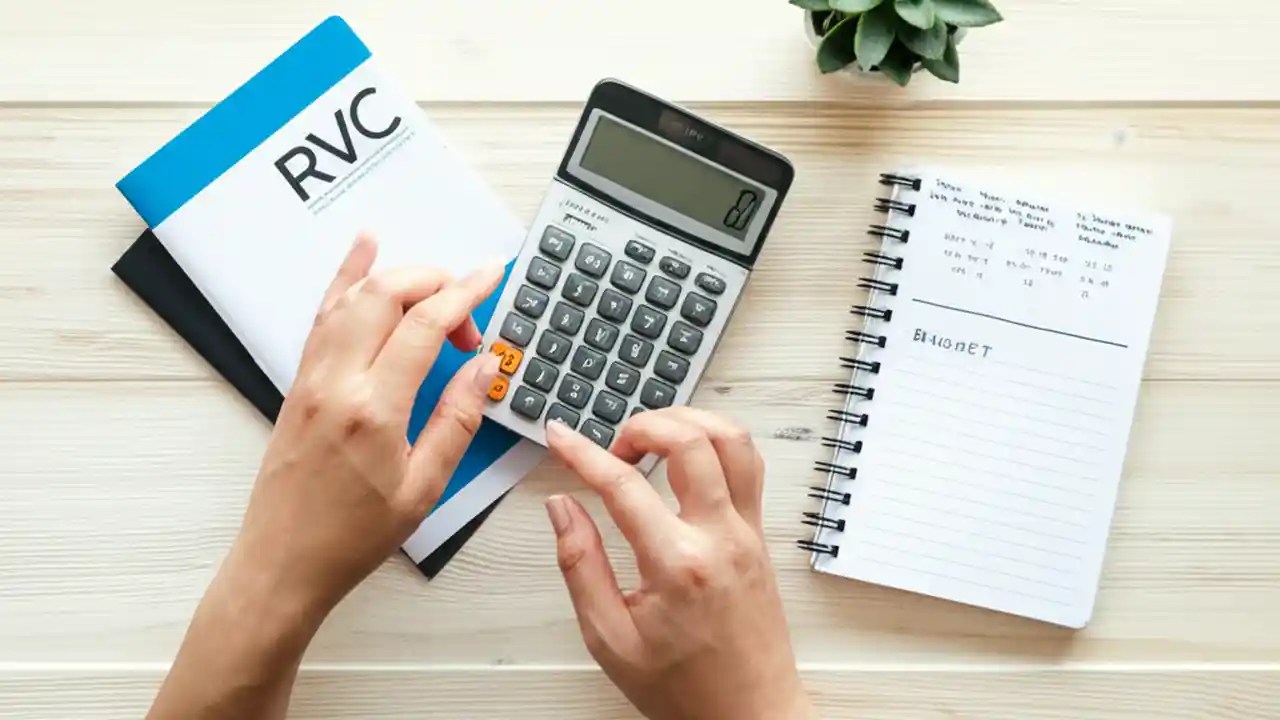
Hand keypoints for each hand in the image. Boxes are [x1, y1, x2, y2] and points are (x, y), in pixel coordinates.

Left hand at [230, 233, 504, 615]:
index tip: (492, 275)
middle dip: (436, 280)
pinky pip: (324, 313)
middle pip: (387, 293)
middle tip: (469, 305)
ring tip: (435, 278)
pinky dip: (346, 277)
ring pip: (353, 295)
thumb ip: (457, 420)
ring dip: (398, 275)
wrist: (282, 562)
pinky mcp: (299, 382)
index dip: (465, 292)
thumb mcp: (423, 488)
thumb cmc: (350, 537)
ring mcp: (311, 378)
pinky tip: (363, 250)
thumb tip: (483, 367)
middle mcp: (337, 382)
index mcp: (374, 409)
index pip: (425, 325)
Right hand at [544, 409, 812, 719]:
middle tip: (613, 445)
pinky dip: (716, 443)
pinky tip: (688, 457)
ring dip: (688, 422)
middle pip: (690, 440)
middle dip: (643, 424)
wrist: (751, 714)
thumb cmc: (686, 688)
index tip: (560, 438)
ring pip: (733, 439)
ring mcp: (748, 532)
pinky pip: (748, 465)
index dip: (582, 452)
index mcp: (677, 566)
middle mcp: (721, 538)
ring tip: (652, 439)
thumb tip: (562, 510)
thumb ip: (580, 566)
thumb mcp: (611, 639)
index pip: (623, 484)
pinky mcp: (760, 535)